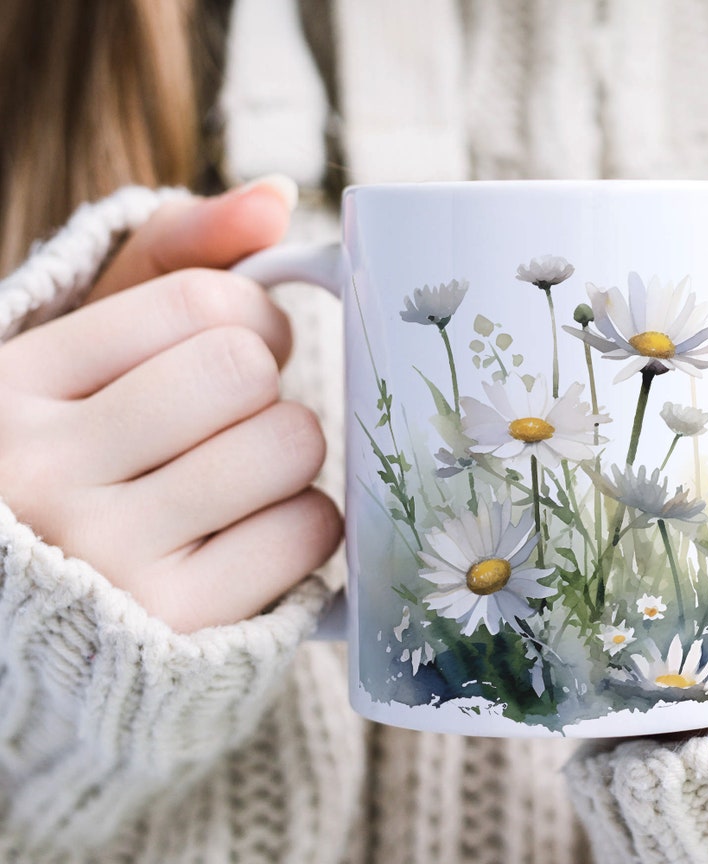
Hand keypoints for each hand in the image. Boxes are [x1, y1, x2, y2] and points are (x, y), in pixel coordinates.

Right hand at [0, 179, 341, 632]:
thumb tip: (273, 195)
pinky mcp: (180, 622)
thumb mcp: (85, 350)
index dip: (253, 315)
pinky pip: (310, 529)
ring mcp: (109, 558)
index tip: (246, 343)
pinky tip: (252, 534)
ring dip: (289, 455)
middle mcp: (44, 473)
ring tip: (240, 478)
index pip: (197, 303)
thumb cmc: (79, 455)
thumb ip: (169, 258)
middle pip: (247, 373)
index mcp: (9, 389)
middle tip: (240, 415)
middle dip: (267, 386)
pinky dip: (305, 524)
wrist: (42, 620)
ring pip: (290, 446)